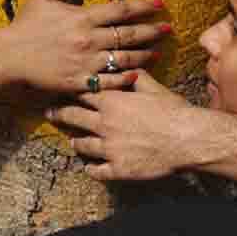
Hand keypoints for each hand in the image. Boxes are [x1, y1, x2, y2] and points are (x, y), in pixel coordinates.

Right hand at [0, 0, 168, 93]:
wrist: (8, 56)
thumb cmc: (25, 26)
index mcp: (82, 17)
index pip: (121, 9)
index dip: (144, 5)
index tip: (160, 4)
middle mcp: (88, 39)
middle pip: (128, 34)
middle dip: (151, 31)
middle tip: (168, 29)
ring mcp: (85, 62)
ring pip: (123, 59)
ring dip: (144, 55)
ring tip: (157, 52)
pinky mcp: (79, 81)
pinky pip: (108, 81)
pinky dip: (124, 79)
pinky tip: (136, 75)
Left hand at [48, 69, 206, 180]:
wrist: (187, 139)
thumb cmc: (172, 110)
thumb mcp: (152, 87)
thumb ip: (135, 76)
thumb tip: (127, 64)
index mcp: (111, 101)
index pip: (82, 92)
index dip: (70, 89)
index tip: (59, 86)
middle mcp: (104, 124)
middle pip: (73, 116)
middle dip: (59, 113)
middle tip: (49, 113)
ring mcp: (109, 148)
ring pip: (82, 144)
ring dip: (75, 141)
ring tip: (71, 140)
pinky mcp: (118, 169)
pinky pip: (98, 171)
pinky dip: (91, 169)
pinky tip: (89, 168)